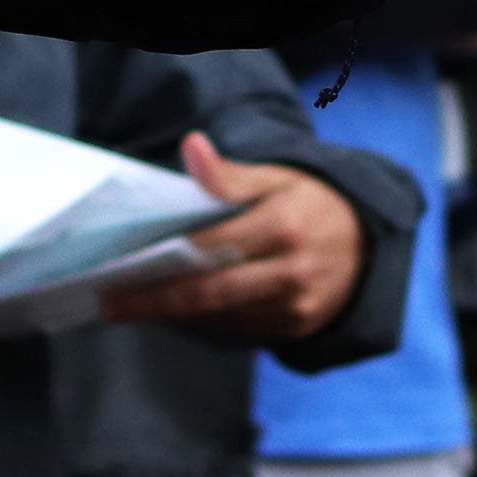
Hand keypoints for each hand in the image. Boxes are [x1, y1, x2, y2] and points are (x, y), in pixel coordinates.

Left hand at [101, 133, 365, 342]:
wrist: (370, 243)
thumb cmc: (312, 203)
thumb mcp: (279, 177)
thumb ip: (230, 174)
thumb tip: (192, 146)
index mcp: (285, 226)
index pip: (210, 249)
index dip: (160, 263)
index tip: (116, 272)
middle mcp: (292, 272)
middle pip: (208, 294)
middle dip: (152, 302)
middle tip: (106, 304)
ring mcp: (296, 307)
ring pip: (220, 317)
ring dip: (172, 314)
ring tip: (128, 306)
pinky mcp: (296, 329)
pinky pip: (237, 330)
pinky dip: (202, 321)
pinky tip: (171, 312)